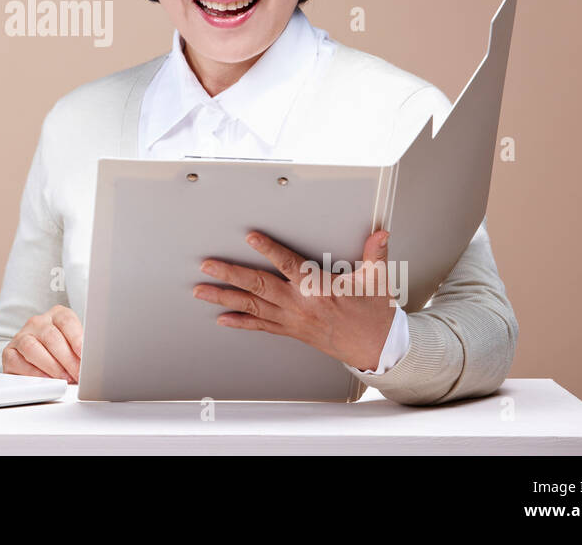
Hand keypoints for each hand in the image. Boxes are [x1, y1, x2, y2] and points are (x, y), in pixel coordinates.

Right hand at [2, 305, 82, 382]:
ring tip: (64, 379)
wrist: (35, 357)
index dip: (77, 338)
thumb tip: (93, 362)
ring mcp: (21, 336)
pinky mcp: (9, 353)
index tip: (85, 355)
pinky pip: (17, 361)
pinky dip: (33, 373)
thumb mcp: (75, 345)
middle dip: (67, 359)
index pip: (67, 320)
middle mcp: (38, 322)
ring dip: (50, 366)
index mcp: (57, 315)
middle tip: (78, 374)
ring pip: (32, 347)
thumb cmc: (61, 351)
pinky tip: (46, 380)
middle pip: (51, 336)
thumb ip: (81, 350)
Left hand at [193, 228, 395, 371]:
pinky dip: (240, 322)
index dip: (268, 250)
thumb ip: (375, 253)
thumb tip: (380, 233)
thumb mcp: (378, 280)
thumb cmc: (374, 315)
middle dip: (230, 274)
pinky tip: (222, 318)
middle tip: (208, 266)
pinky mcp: (291, 331)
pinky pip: (260, 326)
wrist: (376, 348)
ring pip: (252, 306)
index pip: (288, 264)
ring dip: (224, 297)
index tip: (251, 238)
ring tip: (201, 291)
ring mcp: (292, 319)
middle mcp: (300, 304)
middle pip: (258, 285)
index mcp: (319, 287)